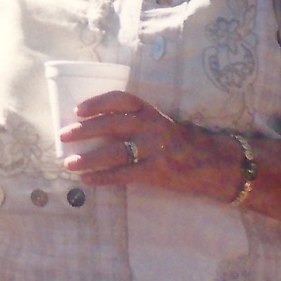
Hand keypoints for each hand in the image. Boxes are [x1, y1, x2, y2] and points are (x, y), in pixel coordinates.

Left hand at [60, 91, 241, 199]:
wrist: (216, 164)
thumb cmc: (182, 143)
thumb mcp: (161, 124)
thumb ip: (136, 123)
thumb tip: (96, 127)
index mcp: (152, 112)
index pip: (122, 100)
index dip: (98, 103)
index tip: (78, 109)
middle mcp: (153, 127)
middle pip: (113, 124)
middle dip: (85, 130)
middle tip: (64, 135)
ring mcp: (155, 150)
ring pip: (115, 152)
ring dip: (88, 157)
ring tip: (69, 162)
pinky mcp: (157, 173)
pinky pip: (124, 175)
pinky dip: (103, 178)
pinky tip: (87, 180)